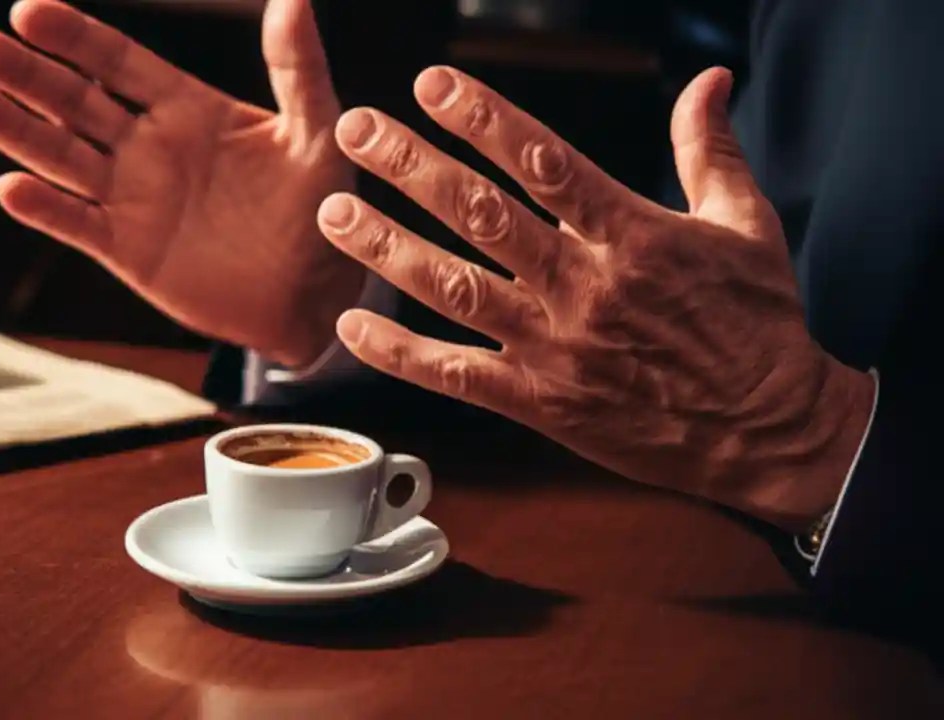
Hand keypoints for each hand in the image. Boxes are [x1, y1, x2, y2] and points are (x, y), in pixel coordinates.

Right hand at [0, 0, 363, 365]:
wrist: (313, 293)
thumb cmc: (322, 208)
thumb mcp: (316, 134)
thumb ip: (298, 69)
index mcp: (186, 108)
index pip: (118, 62)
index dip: (74, 38)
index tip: (28, 11)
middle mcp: (148, 147)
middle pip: (73, 102)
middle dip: (26, 75)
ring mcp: (132, 199)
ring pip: (61, 157)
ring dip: (15, 132)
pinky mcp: (127, 250)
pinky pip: (78, 225)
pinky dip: (46, 209)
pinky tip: (10, 187)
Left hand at [316, 67, 874, 530]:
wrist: (770, 432)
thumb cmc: (759, 325)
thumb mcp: (747, 226)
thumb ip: (711, 149)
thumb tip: (708, 79)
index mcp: (634, 235)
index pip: (544, 162)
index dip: (483, 118)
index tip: (431, 84)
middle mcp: (585, 287)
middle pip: (481, 215)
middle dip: (411, 166)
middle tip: (356, 129)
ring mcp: (557, 348)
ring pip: (454, 289)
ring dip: (387, 247)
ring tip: (336, 211)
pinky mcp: (542, 403)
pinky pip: (457, 375)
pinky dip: (400, 353)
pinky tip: (352, 326)